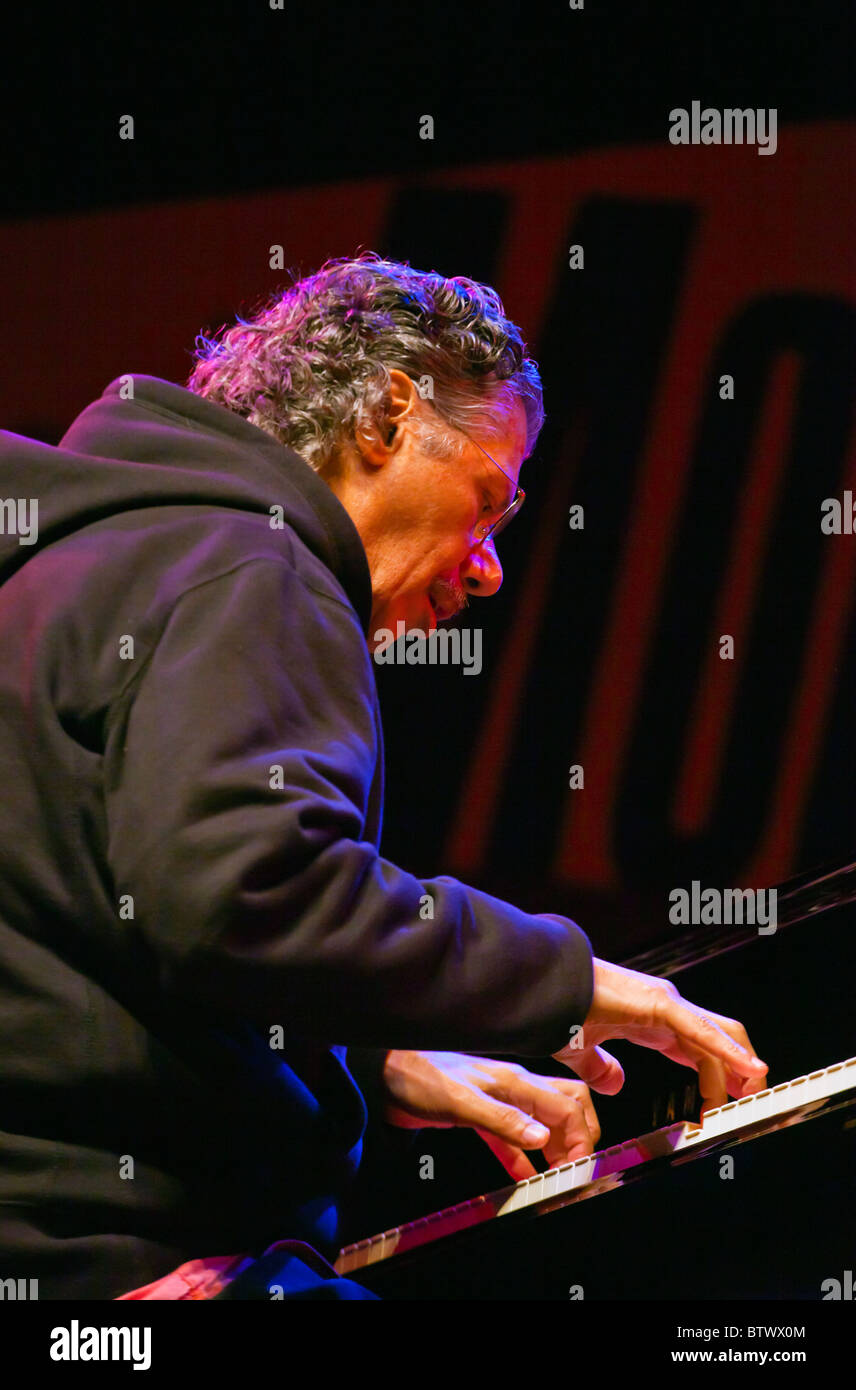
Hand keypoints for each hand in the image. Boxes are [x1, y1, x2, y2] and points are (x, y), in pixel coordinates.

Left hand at [380, 1049, 599, 1180]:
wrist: (384, 1074)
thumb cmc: (420, 1078)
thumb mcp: (461, 1101)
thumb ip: (502, 1120)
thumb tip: (542, 1139)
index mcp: (516, 1081)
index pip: (569, 1106)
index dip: (581, 1138)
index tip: (578, 1169)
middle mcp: (514, 1089)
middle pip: (566, 1108)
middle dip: (580, 1138)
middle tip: (574, 1172)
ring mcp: (498, 1103)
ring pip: (543, 1125)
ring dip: (555, 1152)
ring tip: (557, 1181)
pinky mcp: (480, 1117)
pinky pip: (512, 1141)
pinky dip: (524, 1160)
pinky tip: (527, 1180)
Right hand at [553, 956, 768, 1118]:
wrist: (542, 988)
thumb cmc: (558, 1011)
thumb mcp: (582, 1052)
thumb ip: (600, 1068)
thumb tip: (615, 1083)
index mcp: (653, 1021)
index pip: (700, 1047)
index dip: (720, 1073)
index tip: (724, 1104)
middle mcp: (667, 1009)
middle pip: (720, 1039)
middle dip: (739, 1071)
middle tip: (749, 1102)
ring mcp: (667, 1004)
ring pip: (720, 1036)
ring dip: (739, 1068)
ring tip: (752, 1095)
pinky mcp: (660, 1004)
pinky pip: (703, 1032)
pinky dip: (729, 1051)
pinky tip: (747, 1069)